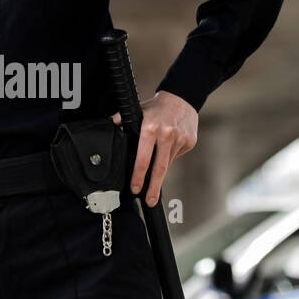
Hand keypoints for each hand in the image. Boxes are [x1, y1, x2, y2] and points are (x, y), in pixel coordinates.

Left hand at [111, 91, 197, 205]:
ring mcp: (180, 139)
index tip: (135, 189)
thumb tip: (108, 129)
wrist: (182, 97)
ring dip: (160, 169)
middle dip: (153, 188)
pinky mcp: (190, 142)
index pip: (143, 158)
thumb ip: (121, 121)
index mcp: (151, 128)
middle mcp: (167, 135)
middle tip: (149, 201)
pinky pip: (176, 155)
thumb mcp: (137, 111)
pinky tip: (167, 147)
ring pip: (167, 162)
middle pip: (159, 168)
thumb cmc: (157, 107)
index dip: (138, 176)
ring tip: (155, 171)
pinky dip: (170, 155)